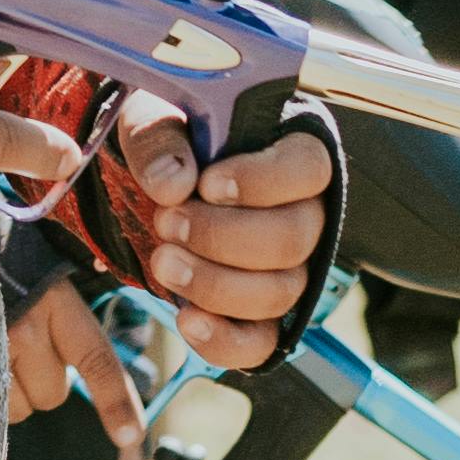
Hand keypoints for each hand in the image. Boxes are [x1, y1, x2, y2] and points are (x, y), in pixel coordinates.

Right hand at [6, 271, 163, 459]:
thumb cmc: (10, 269)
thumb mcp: (50, 284)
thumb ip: (74, 328)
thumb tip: (104, 387)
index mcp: (56, 301)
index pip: (95, 359)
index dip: (115, 401)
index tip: (130, 437)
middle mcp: (25, 327)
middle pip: (52, 395)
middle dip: (45, 381)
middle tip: (27, 347)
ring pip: (20, 406)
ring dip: (14, 390)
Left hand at [111, 93, 332, 373]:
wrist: (150, 187)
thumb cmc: (166, 142)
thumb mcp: (150, 116)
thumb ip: (157, 138)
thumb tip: (173, 184)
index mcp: (290, 156)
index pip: (309, 169)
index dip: (262, 181)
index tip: (207, 185)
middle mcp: (303, 216)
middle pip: (294, 240)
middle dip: (223, 238)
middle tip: (167, 224)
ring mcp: (286, 271)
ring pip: (279, 293)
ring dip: (216, 284)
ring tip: (163, 263)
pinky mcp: (258, 315)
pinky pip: (261, 343)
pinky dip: (225, 340)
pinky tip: (188, 320)